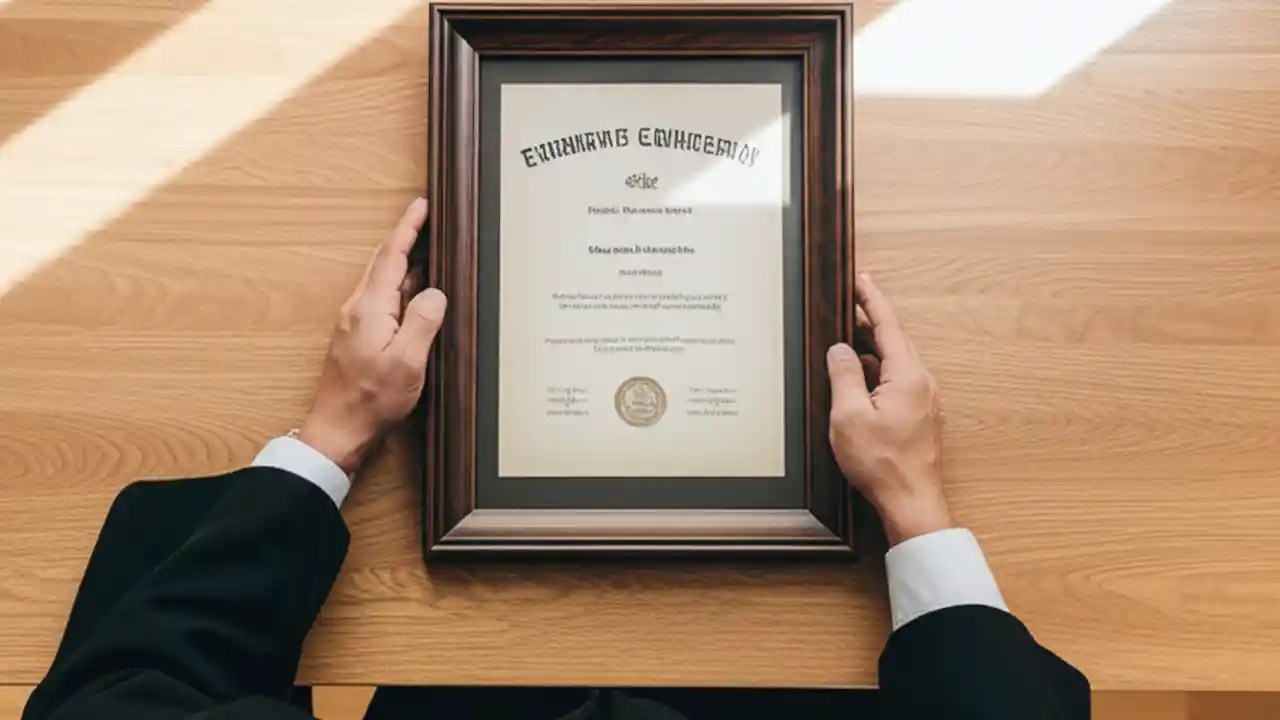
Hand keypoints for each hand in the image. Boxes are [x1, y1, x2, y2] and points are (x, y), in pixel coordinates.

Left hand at [299, 198, 446, 473]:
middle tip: (428, 219)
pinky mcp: (359, 338)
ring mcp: (356, 323)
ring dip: (406, 263)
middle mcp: (359, 309)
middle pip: (385, 263)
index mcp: (369, 308)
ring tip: (430, 250)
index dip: (408, 228)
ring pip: (384, 282)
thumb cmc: (371, 402)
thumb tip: (435, 292)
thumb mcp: (407, 362)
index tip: (421, 205)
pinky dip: (402, 288)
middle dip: (406, 238)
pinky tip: (417, 294)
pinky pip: (383, 301)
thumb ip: (423, 321)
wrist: (338, 432)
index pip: (392, 256)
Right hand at [827, 274, 950, 545]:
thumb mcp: (849, 416)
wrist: (911, 502)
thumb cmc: (881, 464)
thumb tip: (840, 349)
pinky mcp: (919, 415)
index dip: (872, 300)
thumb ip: (844, 376)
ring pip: (896, 361)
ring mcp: (923, 400)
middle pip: (895, 340)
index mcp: (907, 376)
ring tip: (846, 341)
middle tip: (849, 304)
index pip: (888, 325)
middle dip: (871, 320)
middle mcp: (921, 382)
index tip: (861, 279)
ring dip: (872, 348)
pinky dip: (878, 371)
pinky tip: (859, 379)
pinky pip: (898, 381)